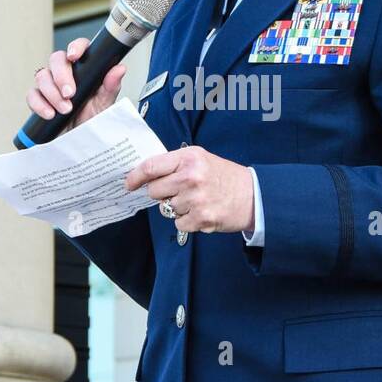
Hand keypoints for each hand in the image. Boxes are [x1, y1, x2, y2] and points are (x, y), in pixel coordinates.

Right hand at [26, 37, 125, 133]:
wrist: (78, 143)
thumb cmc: (92, 121)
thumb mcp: (104, 105)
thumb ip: (110, 87)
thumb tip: (119, 69)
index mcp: (84, 70)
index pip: (78, 48)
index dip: (75, 47)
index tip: (74, 57)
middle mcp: (66, 74)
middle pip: (56, 59)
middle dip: (61, 76)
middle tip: (70, 93)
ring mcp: (51, 85)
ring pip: (42, 76)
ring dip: (52, 93)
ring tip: (65, 110)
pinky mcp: (39, 99)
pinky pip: (32, 95)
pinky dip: (39, 104)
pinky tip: (50, 113)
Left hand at [124, 146, 254, 233]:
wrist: (252, 195)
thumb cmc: (223, 176)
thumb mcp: (200, 158)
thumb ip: (174, 163)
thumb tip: (144, 174)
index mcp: (189, 158)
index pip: (150, 167)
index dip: (135, 177)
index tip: (129, 183)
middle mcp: (191, 178)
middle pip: (154, 191)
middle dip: (161, 193)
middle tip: (178, 190)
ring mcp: (196, 200)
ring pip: (166, 208)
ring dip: (177, 207)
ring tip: (196, 200)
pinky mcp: (201, 219)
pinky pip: (178, 223)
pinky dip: (186, 220)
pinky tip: (201, 211)